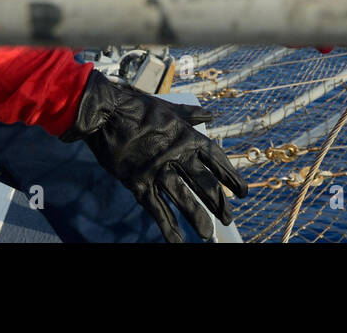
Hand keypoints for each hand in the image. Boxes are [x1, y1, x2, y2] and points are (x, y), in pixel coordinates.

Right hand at [60, 70, 247, 241]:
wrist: (104, 112)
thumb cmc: (136, 106)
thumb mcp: (168, 108)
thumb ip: (190, 115)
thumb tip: (210, 114)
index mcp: (187, 136)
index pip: (217, 159)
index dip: (231, 177)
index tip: (242, 191)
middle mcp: (176, 155)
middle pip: (204, 183)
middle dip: (218, 203)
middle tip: (228, 218)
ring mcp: (157, 170)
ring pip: (183, 199)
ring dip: (197, 218)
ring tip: (208, 234)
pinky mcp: (138, 182)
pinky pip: (155, 208)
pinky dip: (167, 226)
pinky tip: (177, 240)